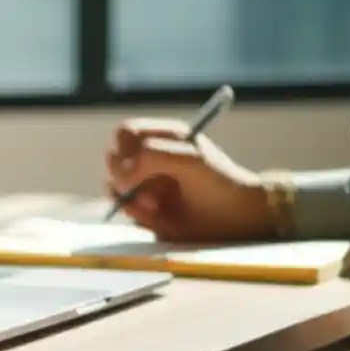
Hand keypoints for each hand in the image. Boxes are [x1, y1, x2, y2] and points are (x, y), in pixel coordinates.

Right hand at [105, 118, 276, 241]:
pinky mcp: (144, 209)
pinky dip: (135, 213)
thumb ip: (152, 156)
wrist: (236, 218)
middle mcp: (149, 159)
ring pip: (114, 186)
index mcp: (162, 138)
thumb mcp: (190, 159)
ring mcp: (145, 184)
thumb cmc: (219, 181)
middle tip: (151, 188)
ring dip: (132, 197)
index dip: (124, 147)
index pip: (124, 133)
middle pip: (113, 160)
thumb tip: (122, 173)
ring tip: (158, 205)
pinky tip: (157, 215)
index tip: (136, 163)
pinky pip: (122, 209)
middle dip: (126, 177)